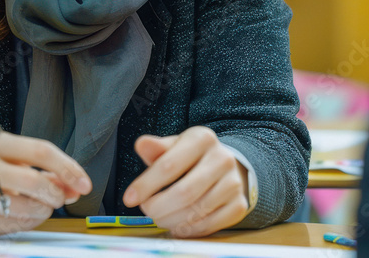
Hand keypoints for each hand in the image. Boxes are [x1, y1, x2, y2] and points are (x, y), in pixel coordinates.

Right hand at [0, 131, 91, 236]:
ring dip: (45, 209)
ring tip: (41, 204)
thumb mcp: (19, 161)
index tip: (84, 183)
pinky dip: (31, 221)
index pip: (40, 151)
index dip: (67, 168)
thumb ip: (50, 171)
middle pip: (33, 181)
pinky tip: (25, 213)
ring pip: (27, 207)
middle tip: (61, 197)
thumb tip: (76, 187)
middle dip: (56, 193)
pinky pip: (18, 224)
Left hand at [123, 126, 249, 237]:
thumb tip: (141, 144)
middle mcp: (222, 158)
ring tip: (160, 217)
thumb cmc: (192, 157)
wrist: (225, 166)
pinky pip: (209, 224)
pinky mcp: (238, 204)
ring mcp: (233, 182)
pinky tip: (178, 225)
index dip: (145, 185)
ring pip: (196, 211)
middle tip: (147, 211)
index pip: (168, 165)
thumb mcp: (174, 146)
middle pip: (183, 193)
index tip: (129, 199)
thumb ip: (157, 149)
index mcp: (202, 139)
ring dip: (171, 220)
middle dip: (158, 207)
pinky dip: (189, 230)